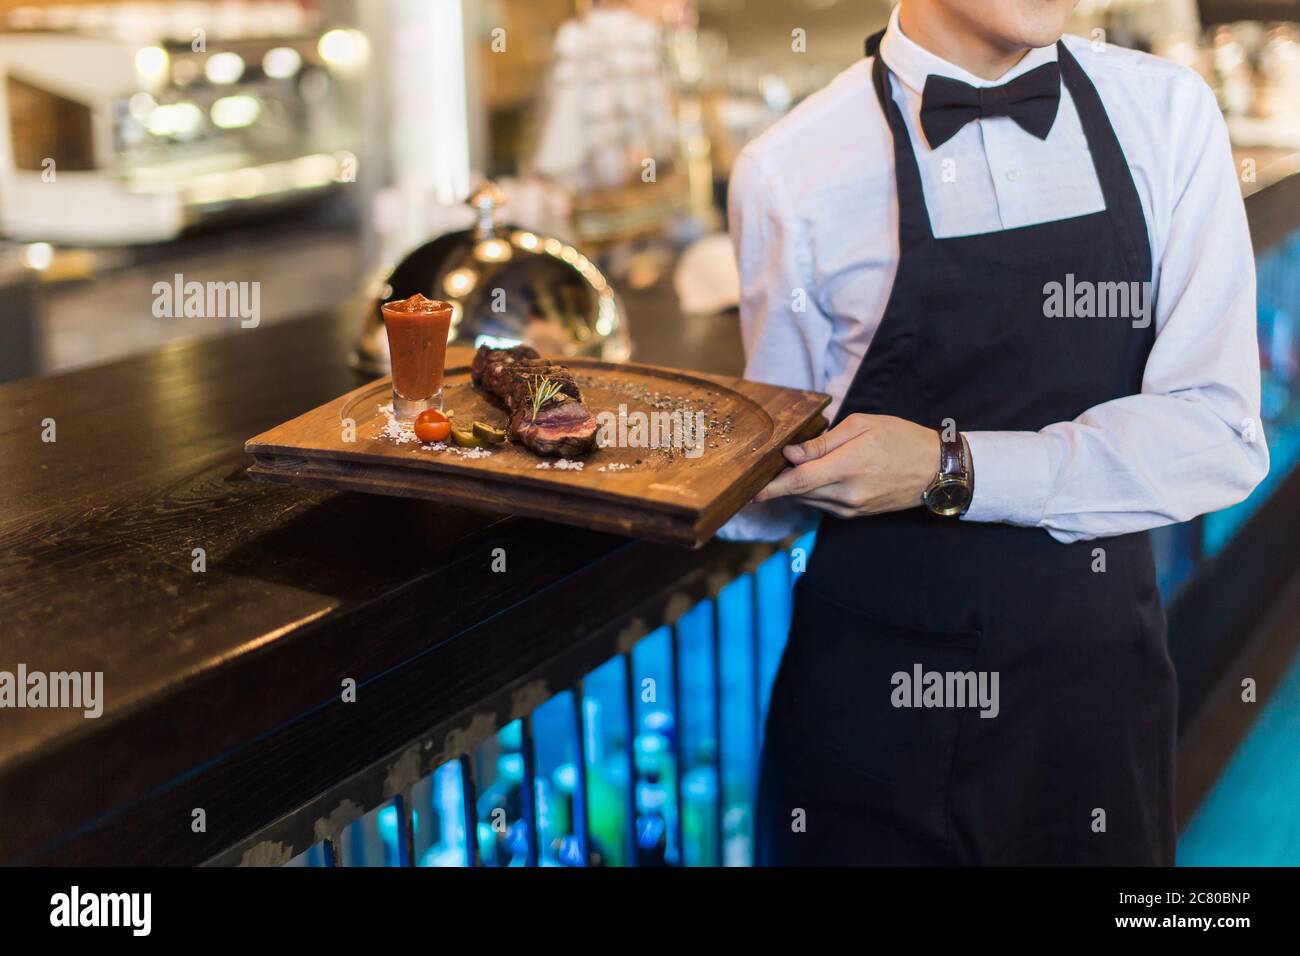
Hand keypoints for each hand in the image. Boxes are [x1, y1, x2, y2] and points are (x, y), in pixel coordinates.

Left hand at [754, 414, 939, 518]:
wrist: (935, 469)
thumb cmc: (900, 439)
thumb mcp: (861, 426)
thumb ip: (822, 442)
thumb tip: (791, 454)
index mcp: (847, 467)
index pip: (798, 481)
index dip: (769, 486)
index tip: (749, 487)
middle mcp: (847, 494)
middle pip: (798, 493)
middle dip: (777, 483)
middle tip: (763, 468)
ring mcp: (852, 508)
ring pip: (808, 501)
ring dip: (794, 488)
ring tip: (788, 469)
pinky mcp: (856, 514)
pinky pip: (823, 506)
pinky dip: (811, 493)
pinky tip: (813, 477)